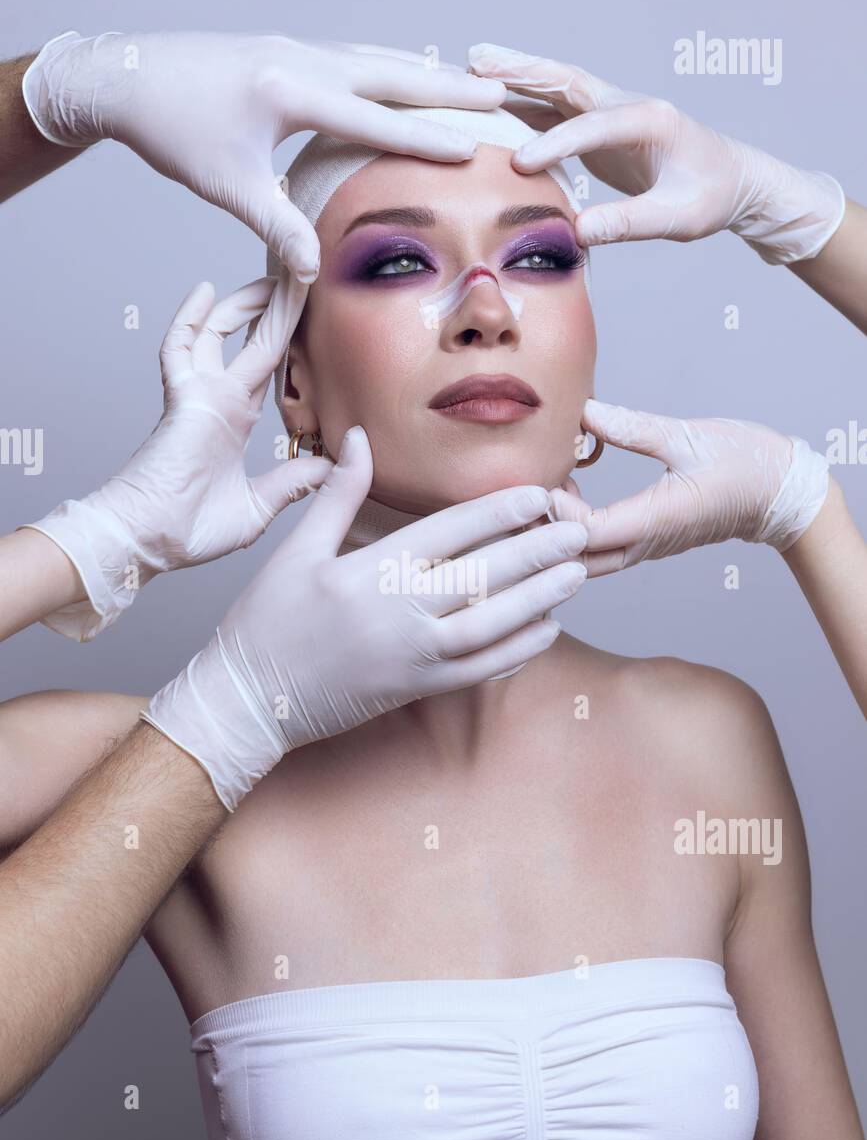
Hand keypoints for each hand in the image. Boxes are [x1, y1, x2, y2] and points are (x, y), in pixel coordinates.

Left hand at [22, 31, 505, 280]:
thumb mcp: (224, 184)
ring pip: (375, 57)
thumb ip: (275, 225)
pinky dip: (388, 68)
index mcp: (286, 90)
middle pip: (390, 72)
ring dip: (423, 72)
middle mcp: (298, 57)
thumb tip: (315, 271)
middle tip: (501, 97)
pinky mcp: (285, 47)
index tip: (473, 150)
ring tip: (471, 85)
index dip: (424, 138)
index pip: (372, 119)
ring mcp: (293, 45)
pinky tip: (404, 78)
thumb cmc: (171, 130)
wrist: (124, 75)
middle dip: (448, 88)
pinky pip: (352, 56)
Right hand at [23, 272, 330, 638]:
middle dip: (278, 309)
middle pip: (254, 341)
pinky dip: (190, 319)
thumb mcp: (258, 506)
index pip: (269, 368)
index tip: (312, 315)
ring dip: (248, 304)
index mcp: (236, 421)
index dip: (288, 339)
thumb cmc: (190, 530)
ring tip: (277, 275)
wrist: (148, 543)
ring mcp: (201, 397)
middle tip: (303, 276)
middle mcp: (221, 402)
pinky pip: (180, 349)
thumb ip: (292, 482)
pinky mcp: (182, 400)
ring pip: (223, 334)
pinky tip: (204, 290)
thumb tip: (331, 465)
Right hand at [142, 426, 588, 809]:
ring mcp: (411, 658)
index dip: (498, 513)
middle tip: (578, 531)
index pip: (448, 534)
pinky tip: (545, 629)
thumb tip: (362, 438)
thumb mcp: (296, 552)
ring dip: (538, 600)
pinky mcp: (415, 690)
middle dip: (536, 552)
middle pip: (482, 576)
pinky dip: (516, 650)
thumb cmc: (266, 622)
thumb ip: (337, 495)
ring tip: (574, 575)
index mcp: (368, 573)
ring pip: (491, 625)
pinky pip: (478, 670)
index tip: (537, 496)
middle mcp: (397, 615)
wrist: (246, 701)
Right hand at [466, 43, 844, 263]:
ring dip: (516, 77)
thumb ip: (629, 223)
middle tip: (478, 60)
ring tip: (472, 65)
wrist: (732, 182)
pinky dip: (524, 103)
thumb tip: (578, 232)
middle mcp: (627, 106)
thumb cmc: (710, 198)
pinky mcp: (601, 128)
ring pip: (558, 87)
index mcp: (650, 121)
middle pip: (567, 80)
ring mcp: (612, 113)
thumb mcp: (677, 218)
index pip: (594, 126)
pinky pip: (557, 110)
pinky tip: (492, 106)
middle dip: (522, 71)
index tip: (521, 163)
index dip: (557, 143)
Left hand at [549, 399, 829, 572]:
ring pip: (582, 560)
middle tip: (521, 492)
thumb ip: (632, 428)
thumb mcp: (687, 437)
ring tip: (540, 489)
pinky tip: (566, 492)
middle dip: (541, 532)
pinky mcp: (644, 542)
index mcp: (653, 521)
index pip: (584, 533)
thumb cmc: (745, 463)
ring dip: (555, 533)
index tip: (544, 476)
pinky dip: (572, 530)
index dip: (554, 512)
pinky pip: (598, 551)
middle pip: (573, 559)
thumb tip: (584, 412)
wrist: (782, 495)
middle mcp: (643, 544)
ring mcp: (643, 548)